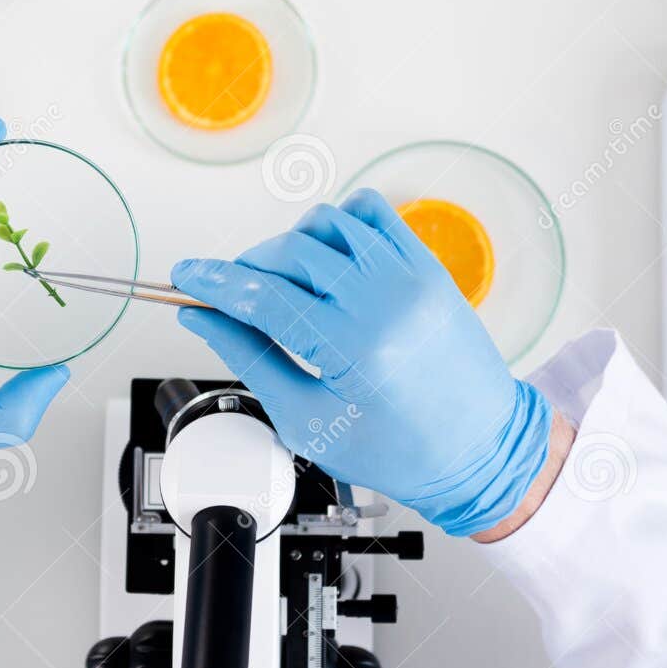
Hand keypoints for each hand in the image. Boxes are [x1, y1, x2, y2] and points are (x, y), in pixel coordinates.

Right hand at [172, 189, 552, 536]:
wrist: (481, 451)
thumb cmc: (403, 452)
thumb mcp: (307, 420)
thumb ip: (250, 359)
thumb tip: (204, 320)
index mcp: (353, 347)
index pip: (262, 295)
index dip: (212, 283)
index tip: (185, 277)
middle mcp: (386, 301)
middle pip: (289, 253)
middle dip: (246, 268)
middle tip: (229, 293)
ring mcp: (412, 277)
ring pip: (327, 224)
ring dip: (291, 245)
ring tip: (283, 283)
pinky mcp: (428, 267)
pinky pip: (373, 215)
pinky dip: (338, 225)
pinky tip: (326, 259)